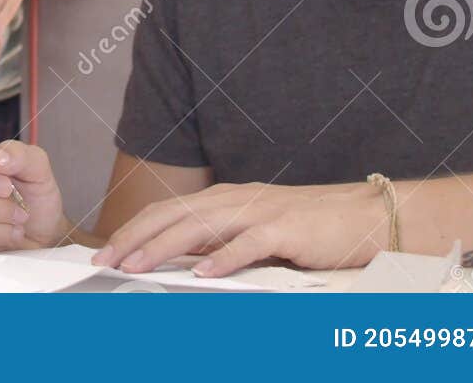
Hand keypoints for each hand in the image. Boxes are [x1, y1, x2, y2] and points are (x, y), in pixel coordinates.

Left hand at [92, 181, 386, 276]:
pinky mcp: (287, 228)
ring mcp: (260, 211)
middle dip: (136, 237)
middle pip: (174, 215)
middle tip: (106, 260)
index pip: (168, 212)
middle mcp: (236, 199)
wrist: (366, 215)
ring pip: (201, 226)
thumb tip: (179, 261)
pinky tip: (203, 273)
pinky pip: (249, 243)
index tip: (107, 252)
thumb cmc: (311, 227)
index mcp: (225, 199)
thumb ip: (219, 240)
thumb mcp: (255, 230)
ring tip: (137, 265)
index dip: (135, 230)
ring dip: (165, 247)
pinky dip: (224, 257)